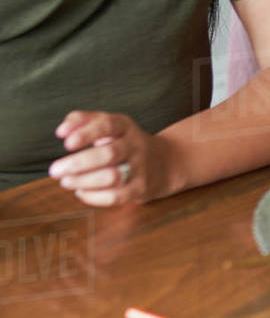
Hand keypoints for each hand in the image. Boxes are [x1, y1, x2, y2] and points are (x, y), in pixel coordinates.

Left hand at [48, 111, 177, 206]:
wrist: (165, 163)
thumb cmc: (126, 143)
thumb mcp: (110, 125)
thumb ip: (83, 120)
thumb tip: (61, 131)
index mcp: (124, 126)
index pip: (105, 125)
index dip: (85, 133)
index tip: (65, 143)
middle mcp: (134, 146)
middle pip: (107, 154)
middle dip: (78, 164)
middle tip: (55, 171)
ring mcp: (140, 169)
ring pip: (112, 177)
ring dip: (85, 181)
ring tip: (66, 183)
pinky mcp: (141, 189)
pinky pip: (117, 196)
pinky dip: (96, 197)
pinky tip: (81, 193)